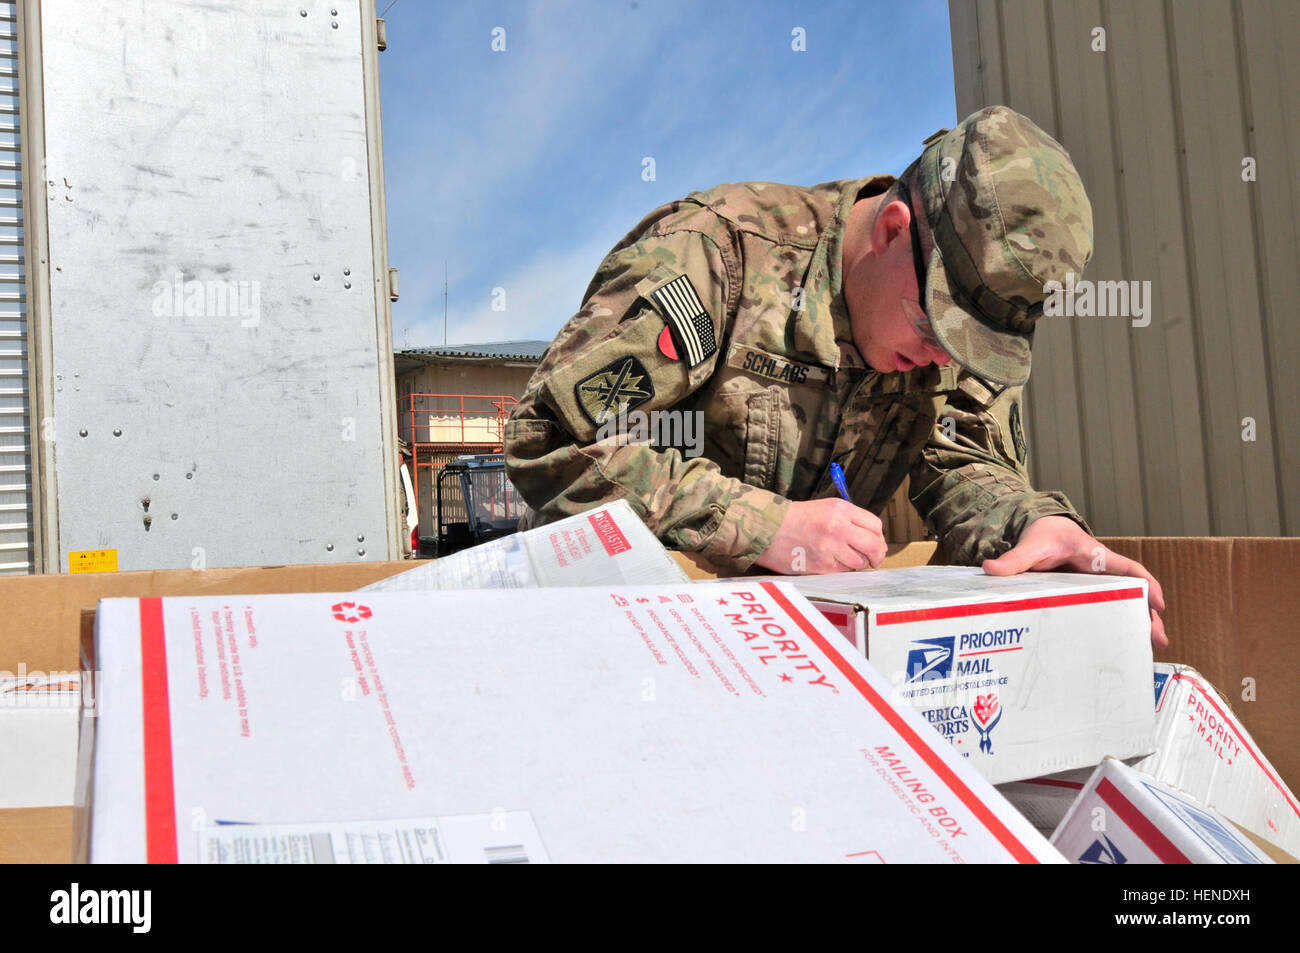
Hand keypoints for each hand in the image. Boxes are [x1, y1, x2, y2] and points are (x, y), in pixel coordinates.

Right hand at [755, 498, 886, 573]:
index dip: (879, 538)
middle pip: (874, 546)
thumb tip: (872, 538)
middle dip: (877, 556)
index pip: (875, 526)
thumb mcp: (825, 508)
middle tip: (874, 561)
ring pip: (859, 562)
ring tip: (842, 558)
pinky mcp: (821, 565)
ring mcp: (830, 548)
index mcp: (841, 510)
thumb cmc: (795, 518)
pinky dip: (840, 570)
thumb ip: (849, 520)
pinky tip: (829, 562)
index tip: (876, 544)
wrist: (767, 528)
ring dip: (855, 563)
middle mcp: (838, 527)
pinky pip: (842, 572)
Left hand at [982, 515, 1167, 648]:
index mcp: (1096, 556)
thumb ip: (1014, 559)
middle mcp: (1103, 573)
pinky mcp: (1087, 595)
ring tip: (1148, 649)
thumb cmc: (1044, 535)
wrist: (1041, 531)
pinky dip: (1114, 625)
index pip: (1128, 569)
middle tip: (1159, 639)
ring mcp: (1097, 585)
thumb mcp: (1031, 545)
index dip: (1146, 584)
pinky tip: (1118, 645)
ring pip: (1123, 604)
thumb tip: (991, 569)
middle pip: (1133, 593)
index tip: (1158, 602)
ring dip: (1136, 624)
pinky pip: (1105, 609)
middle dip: (1148, 615)